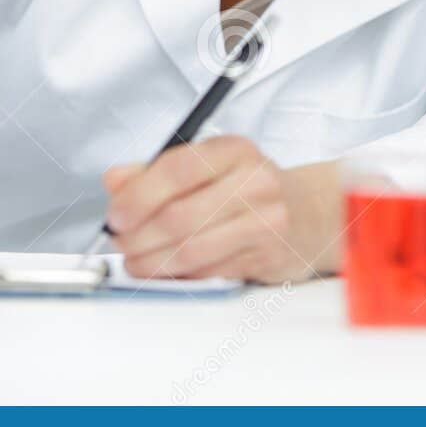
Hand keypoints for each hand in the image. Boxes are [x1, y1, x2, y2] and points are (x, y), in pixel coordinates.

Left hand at [102, 137, 339, 282]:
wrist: (310, 212)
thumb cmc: (249, 188)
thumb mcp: (208, 166)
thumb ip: (157, 171)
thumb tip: (115, 180)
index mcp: (234, 150)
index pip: (177, 169)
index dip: (139, 195)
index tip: (116, 215)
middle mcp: (254, 181)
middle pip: (179, 216)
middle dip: (137, 237)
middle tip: (120, 244)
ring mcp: (265, 221)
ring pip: (191, 250)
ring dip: (152, 263)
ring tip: (136, 262)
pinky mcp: (267, 255)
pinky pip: (208, 272)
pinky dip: (179, 276)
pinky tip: (168, 270)